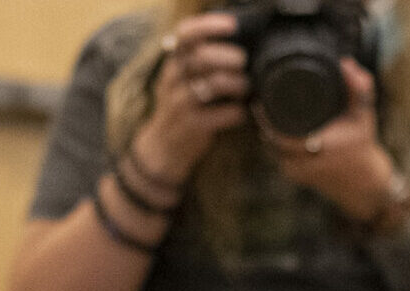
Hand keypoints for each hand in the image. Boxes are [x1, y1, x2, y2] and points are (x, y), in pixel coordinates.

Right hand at [130, 13, 249, 188]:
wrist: (163, 146)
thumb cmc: (182, 106)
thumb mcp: (182, 79)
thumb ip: (200, 62)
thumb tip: (240, 46)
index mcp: (174, 63)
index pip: (186, 35)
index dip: (209, 26)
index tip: (232, 25)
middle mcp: (174, 79)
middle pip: (201, 57)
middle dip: (227, 56)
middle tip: (244, 60)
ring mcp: (181, 103)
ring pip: (211, 85)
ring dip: (235, 82)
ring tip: (246, 86)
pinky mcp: (192, 126)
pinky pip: (219, 115)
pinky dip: (236, 112)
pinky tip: (242, 112)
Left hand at [262, 58, 397, 221]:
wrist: (365, 183)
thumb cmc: (363, 144)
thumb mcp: (364, 115)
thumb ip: (359, 88)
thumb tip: (347, 63)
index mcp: (320, 146)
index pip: (280, 134)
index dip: (266, 119)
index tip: (261, 100)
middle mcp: (306, 163)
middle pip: (271, 141)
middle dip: (264, 123)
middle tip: (260, 103)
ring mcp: (299, 173)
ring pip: (272, 150)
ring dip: (268, 133)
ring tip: (265, 114)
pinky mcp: (296, 178)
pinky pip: (277, 157)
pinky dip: (275, 144)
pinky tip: (273, 131)